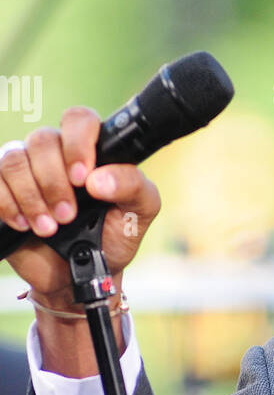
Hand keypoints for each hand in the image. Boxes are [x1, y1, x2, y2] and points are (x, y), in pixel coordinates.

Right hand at [0, 108, 160, 306]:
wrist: (82, 274)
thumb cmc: (113, 236)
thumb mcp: (140, 212)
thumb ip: (133, 186)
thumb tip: (99, 179)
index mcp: (91, 149)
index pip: (78, 120)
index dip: (77, 142)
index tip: (82, 178)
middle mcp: (55, 153)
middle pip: (43, 139)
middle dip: (54, 182)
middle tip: (69, 215)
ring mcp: (26, 169)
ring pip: (15, 159)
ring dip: (32, 197)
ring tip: (49, 228)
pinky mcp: (2, 190)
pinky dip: (8, 204)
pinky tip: (24, 224)